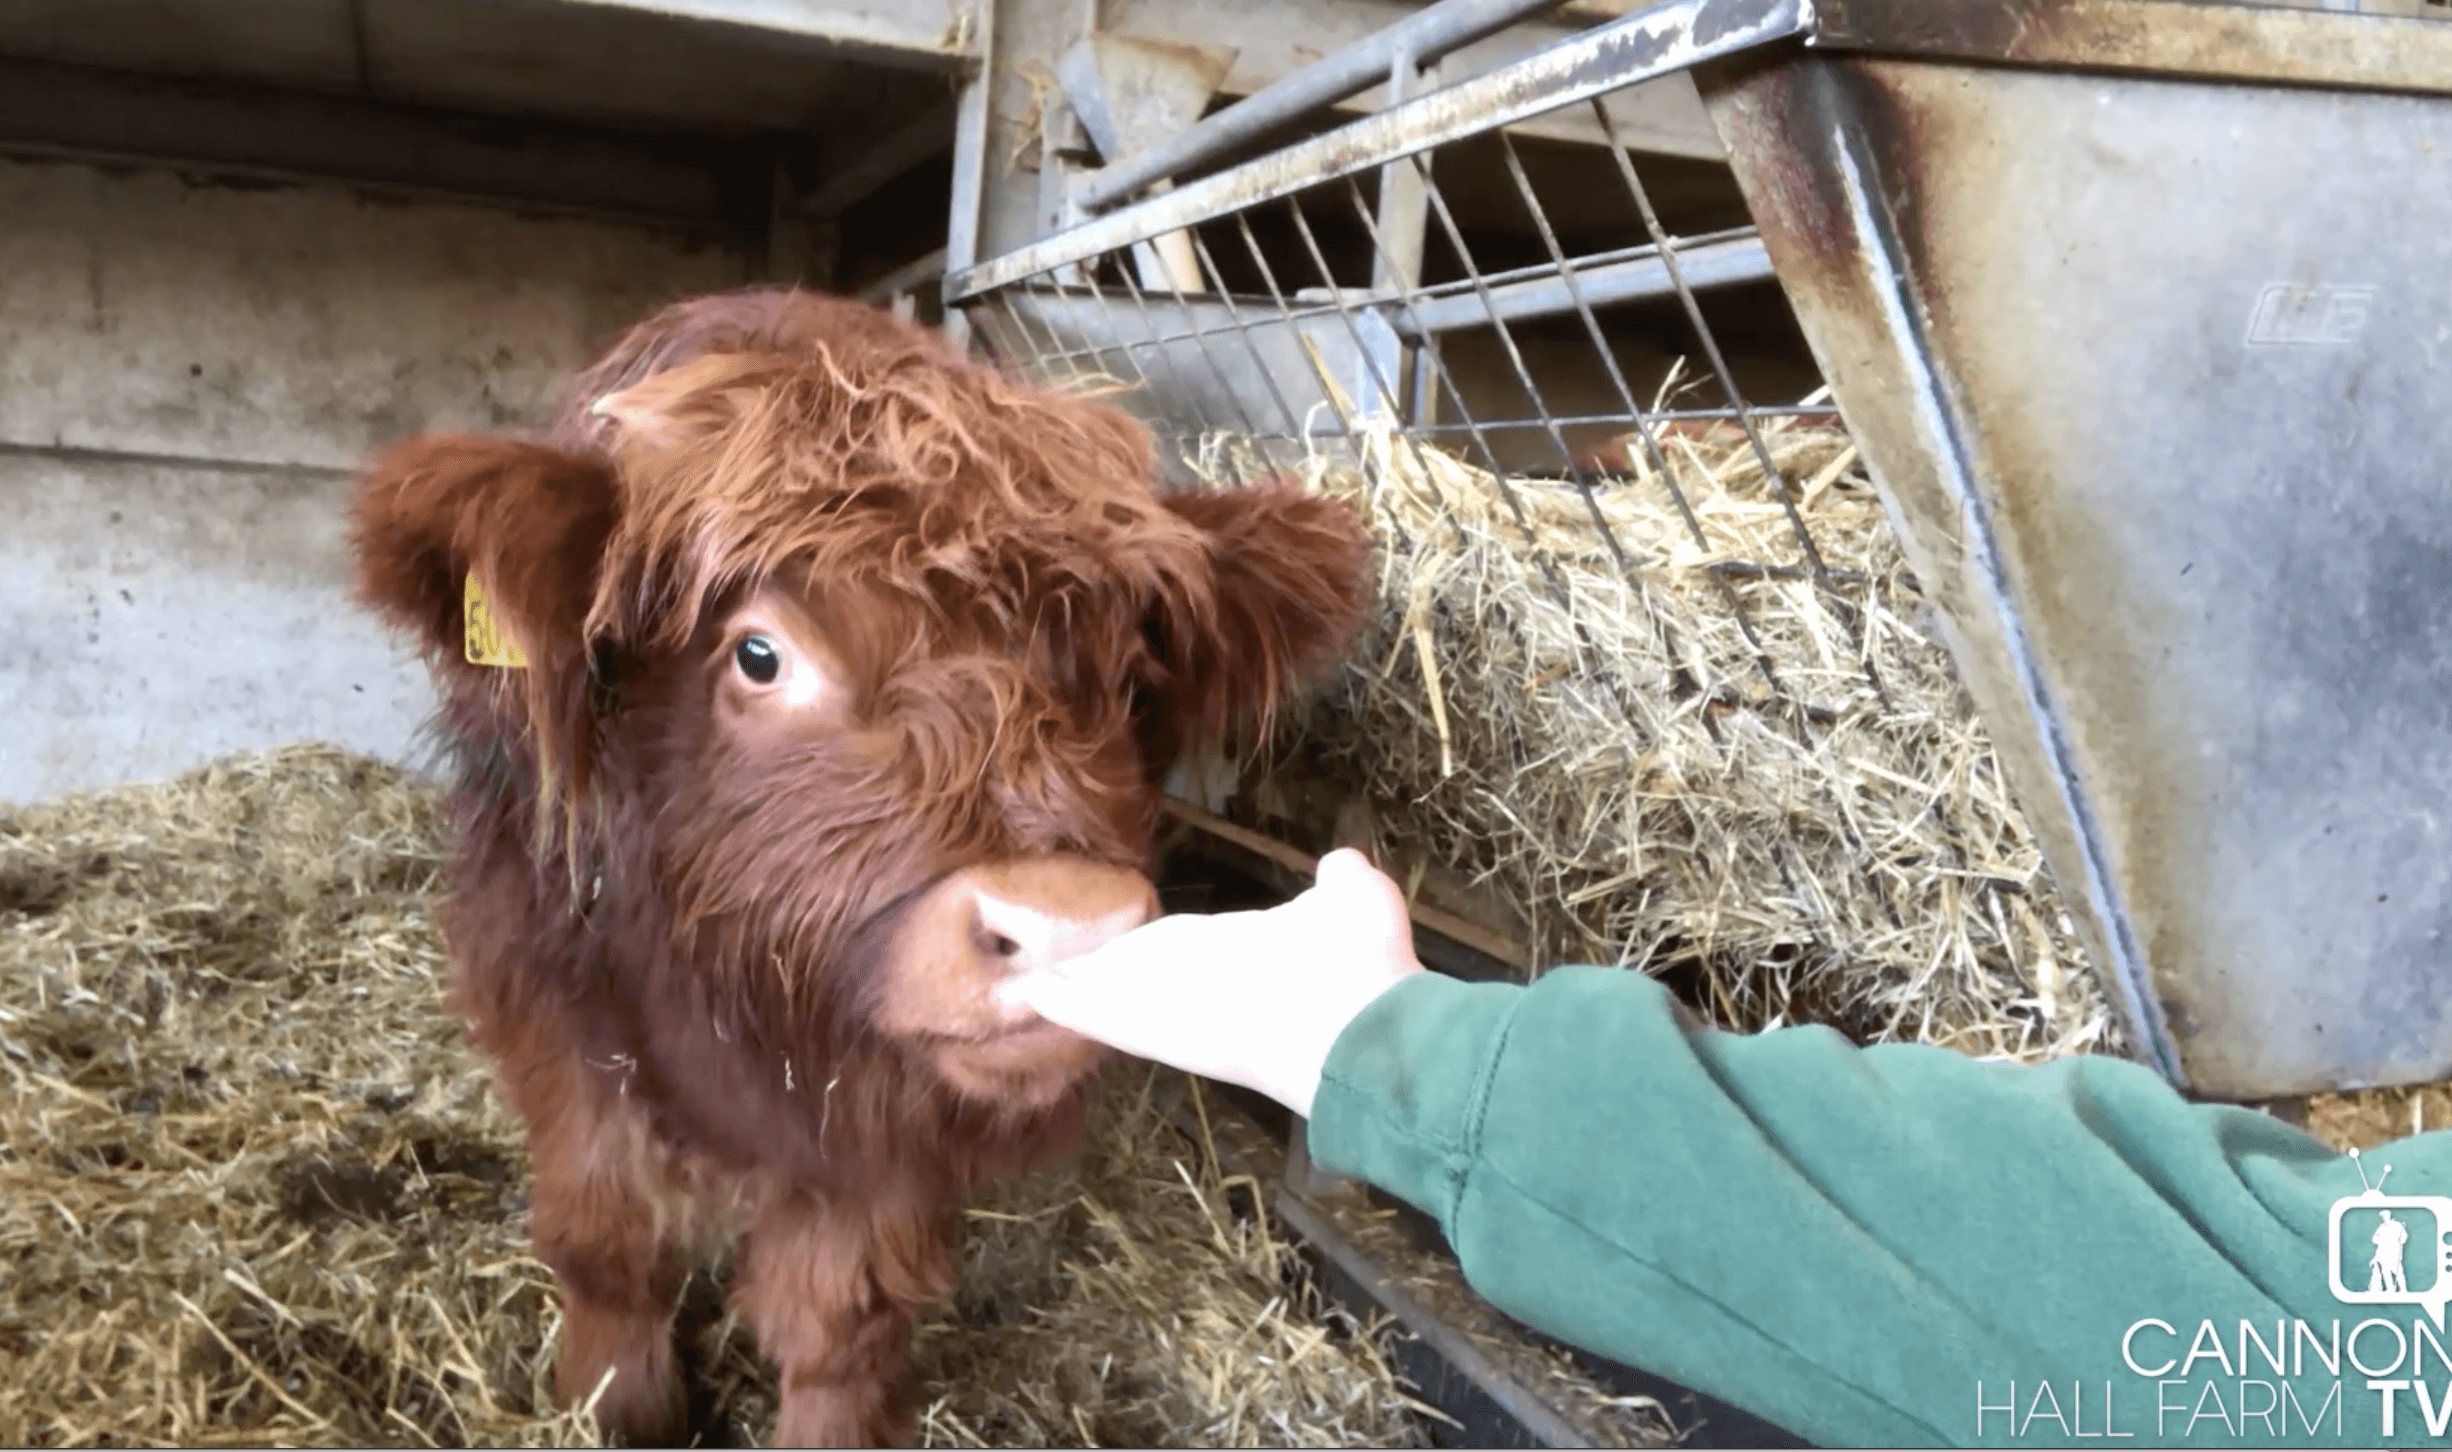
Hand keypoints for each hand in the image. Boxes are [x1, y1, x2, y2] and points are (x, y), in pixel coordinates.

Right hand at [995, 848, 1424, 1118]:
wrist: (1358, 1026)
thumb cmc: (1361, 965)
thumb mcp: (1356, 901)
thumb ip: (1342, 880)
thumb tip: (1339, 861)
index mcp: (1247, 954)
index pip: (1193, 948)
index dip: (1162, 946)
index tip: (1134, 944)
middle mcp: (1209, 984)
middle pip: (1147, 968)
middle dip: (1111, 967)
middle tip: (1067, 965)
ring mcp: (1177, 1008)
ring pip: (1119, 988)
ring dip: (1082, 982)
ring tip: (1039, 980)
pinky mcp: (1150, 1024)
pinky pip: (1101, 1008)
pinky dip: (1068, 1000)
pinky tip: (1034, 993)